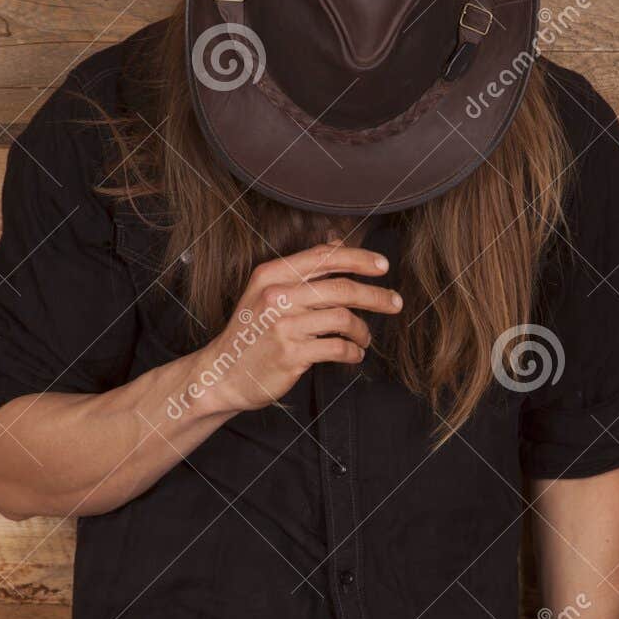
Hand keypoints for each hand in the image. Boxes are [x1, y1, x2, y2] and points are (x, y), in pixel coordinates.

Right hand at [206, 241, 401, 413]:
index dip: (359, 258)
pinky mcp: (291, 354)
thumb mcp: (266, 294)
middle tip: (395, 303)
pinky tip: (354, 355)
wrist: (222, 373)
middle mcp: (277, 296)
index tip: (383, 266)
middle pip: (341, 288)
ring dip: (363, 331)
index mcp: (272, 275)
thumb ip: (300, 272)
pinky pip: (337, 348)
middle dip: (376, 296)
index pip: (324, 257)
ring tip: (365, 339)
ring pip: (343, 319)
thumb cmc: (250, 334)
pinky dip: (353, 352)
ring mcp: (283, 325)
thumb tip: (337, 244)